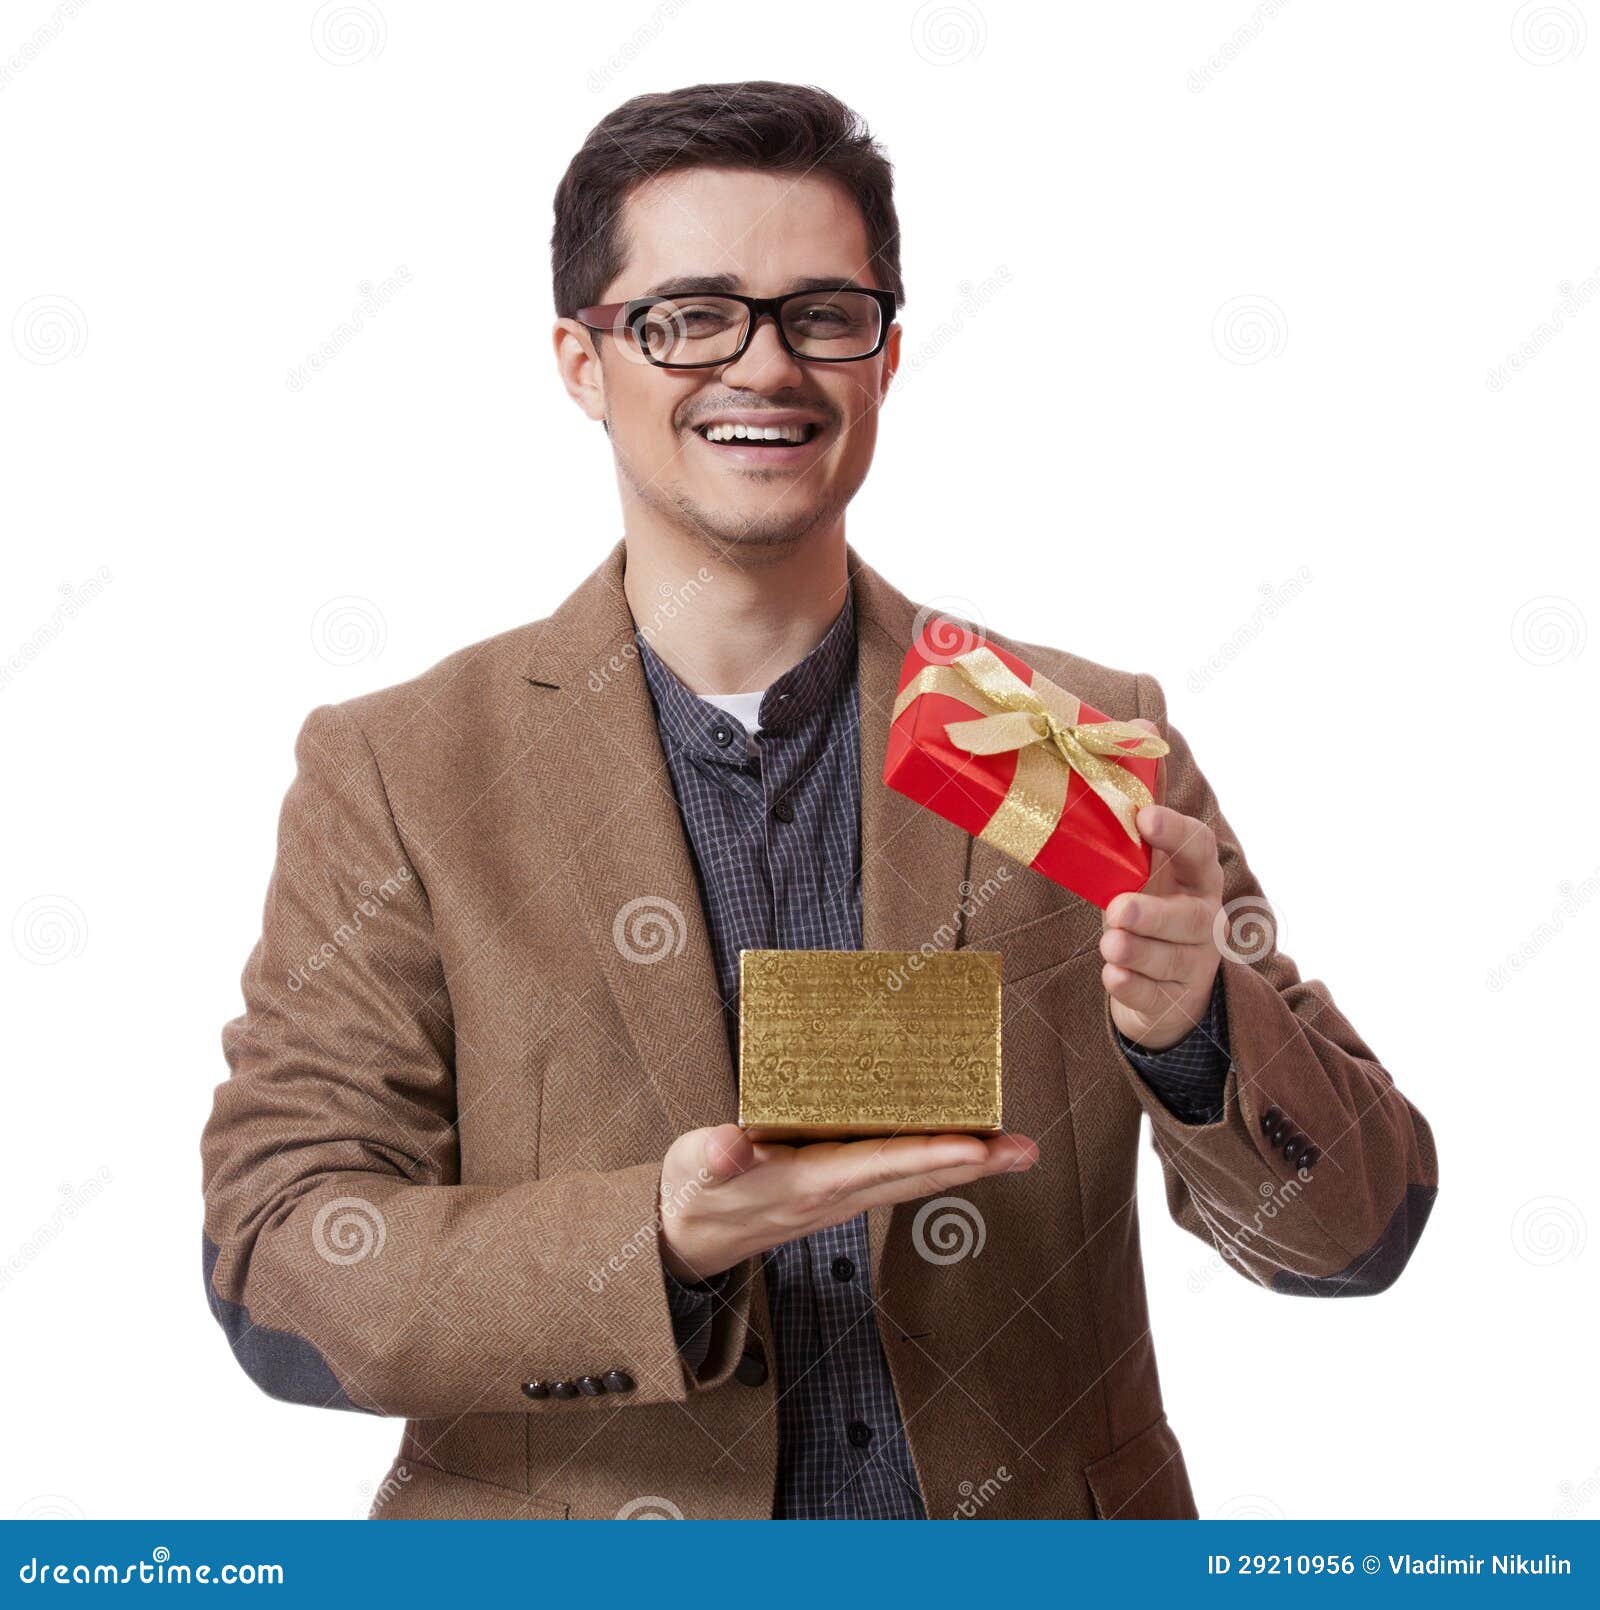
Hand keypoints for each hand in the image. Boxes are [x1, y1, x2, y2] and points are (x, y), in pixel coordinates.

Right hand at [657, 1123, 1036, 1282]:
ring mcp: (841, 1198)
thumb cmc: (692, 1191)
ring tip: (1012, 1148)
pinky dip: (932, 1161)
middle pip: (916, 1178)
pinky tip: (958, 1147)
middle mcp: (836, 1196)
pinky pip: (897, 1176)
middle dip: (973, 1164)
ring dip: (965, 1164)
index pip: (882, 1168)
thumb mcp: (694, 1169)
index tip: (980, 1148)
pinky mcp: (838, 1190)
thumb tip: (728, 1146)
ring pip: (914, 1180)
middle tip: (1027, 1148)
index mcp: (806, 1185)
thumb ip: (714, 1157)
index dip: (932, 1156)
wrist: (687, 1237)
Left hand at [1100, 725, 1223, 1050]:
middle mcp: (1201, 919)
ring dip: (1139, 951)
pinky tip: (1114, 976)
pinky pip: (1153, 995)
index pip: (1197, 851)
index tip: (1145, 818)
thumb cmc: (1154, 900)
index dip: (1176, 834)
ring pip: (1169, 960)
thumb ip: (1146, 798)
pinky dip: (1131, 986)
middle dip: (1156, 914)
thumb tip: (1141, 724)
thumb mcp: (1150, 855)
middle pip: (1189, 918)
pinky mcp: (1169, 1000)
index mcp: (1195, 877)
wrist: (1167, 979)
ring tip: (1110, 944)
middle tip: (1119, 910)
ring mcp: (1189, 963)